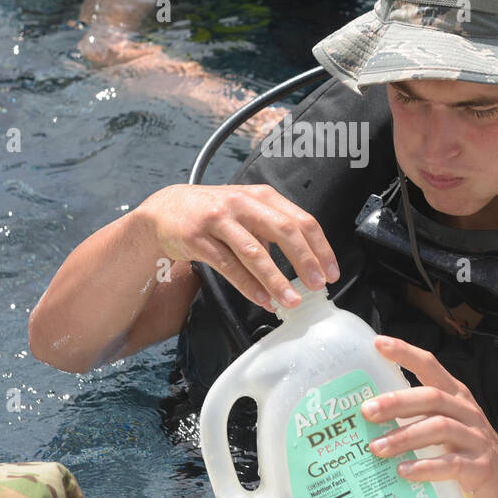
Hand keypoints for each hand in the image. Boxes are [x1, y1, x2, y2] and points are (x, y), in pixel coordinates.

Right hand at [138, 183, 339, 310]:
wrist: (166, 209)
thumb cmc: (214, 213)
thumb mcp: (248, 212)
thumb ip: (274, 232)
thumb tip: (305, 265)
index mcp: (262, 196)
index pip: (302, 220)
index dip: (321, 248)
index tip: (332, 272)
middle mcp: (242, 202)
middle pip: (284, 230)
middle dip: (305, 261)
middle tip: (319, 286)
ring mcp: (219, 219)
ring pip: (254, 252)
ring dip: (276, 280)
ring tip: (291, 301)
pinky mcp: (197, 238)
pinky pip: (228, 265)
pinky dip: (248, 285)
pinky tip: (262, 299)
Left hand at [360, 336, 497, 497]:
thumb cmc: (466, 449)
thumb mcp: (445, 424)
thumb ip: (417, 416)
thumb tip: (368, 417)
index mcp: (455, 396)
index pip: (430, 366)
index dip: (405, 353)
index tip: (378, 344)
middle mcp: (466, 411)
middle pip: (432, 397)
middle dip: (397, 402)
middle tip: (367, 411)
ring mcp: (476, 438)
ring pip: (440, 428)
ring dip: (405, 437)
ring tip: (377, 448)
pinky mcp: (480, 467)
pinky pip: (451, 463)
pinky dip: (425, 467)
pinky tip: (404, 471)